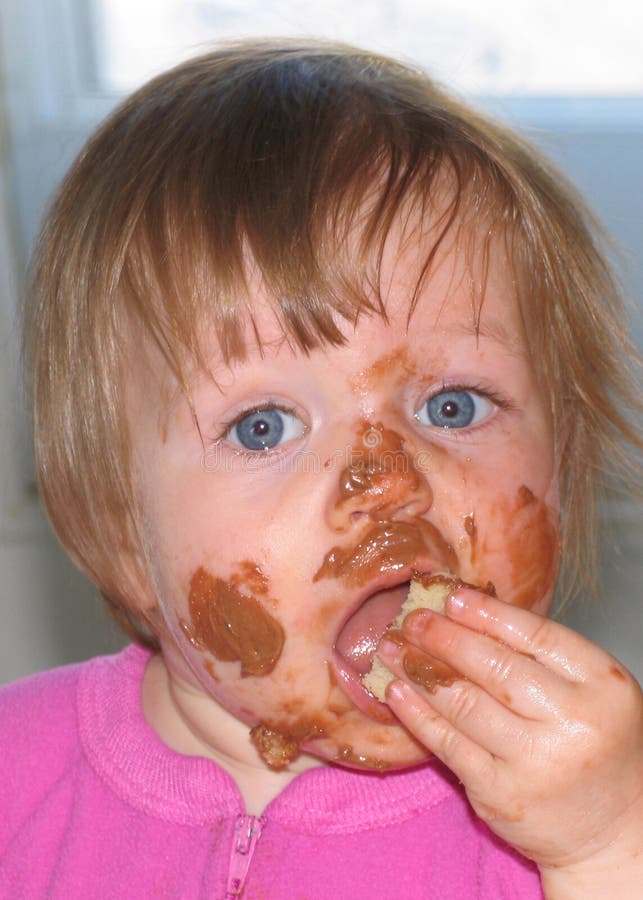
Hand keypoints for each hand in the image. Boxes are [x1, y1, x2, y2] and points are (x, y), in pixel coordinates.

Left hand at [378, 588, 642, 894]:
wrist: (613, 828)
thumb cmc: (593, 740)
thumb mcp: (587, 688)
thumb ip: (539, 655)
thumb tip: (464, 611)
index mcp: (600, 685)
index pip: (536, 636)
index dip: (487, 613)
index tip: (451, 596)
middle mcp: (571, 723)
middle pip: (494, 668)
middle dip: (445, 638)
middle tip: (412, 618)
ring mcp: (532, 762)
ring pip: (463, 704)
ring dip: (419, 671)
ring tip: (391, 648)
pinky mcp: (498, 793)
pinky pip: (447, 744)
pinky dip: (416, 713)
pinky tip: (395, 690)